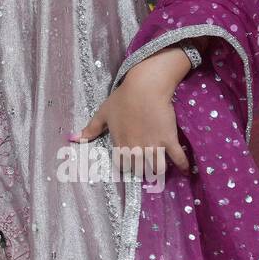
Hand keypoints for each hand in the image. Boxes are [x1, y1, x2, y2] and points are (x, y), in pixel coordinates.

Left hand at [71, 47, 191, 180]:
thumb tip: (72, 139)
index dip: (125, 166)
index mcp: (119, 144)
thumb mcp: (103, 113)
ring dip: (159, 171)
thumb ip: (90, 129)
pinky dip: (183, 166)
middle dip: (141, 170)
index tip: (128, 164)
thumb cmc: (122, 99)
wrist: (145, 88)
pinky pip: (178, 158)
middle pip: (139, 170)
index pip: (121, 166)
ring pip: (157, 168)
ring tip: (160, 171)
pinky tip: (185, 170)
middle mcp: (135, 149)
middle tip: (145, 167)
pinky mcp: (169, 140)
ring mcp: (153, 146)